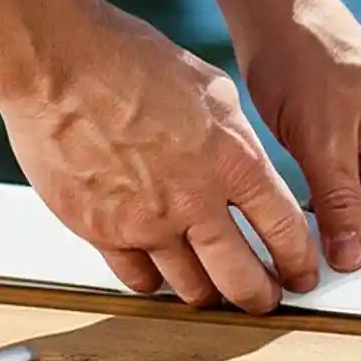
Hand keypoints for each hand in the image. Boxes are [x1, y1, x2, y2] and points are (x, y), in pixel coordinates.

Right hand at [0, 7, 318, 313]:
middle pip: (241, 279)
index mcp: (232, 160)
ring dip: (207, 292)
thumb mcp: (213, 90)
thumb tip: (249, 171)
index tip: (300, 274)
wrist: (59, 63)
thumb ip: (235, 141)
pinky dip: (153, 280)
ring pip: (190, 288)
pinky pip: (137, 279)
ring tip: (212, 286)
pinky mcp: (101, 231)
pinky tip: (159, 270)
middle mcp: (194, 200)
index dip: (299, 263)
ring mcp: (145, 221)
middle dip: (261, 296)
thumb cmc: (131, 62)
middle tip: (264, 299)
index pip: (285, 232)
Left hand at [238, 0, 360, 272]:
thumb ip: (340, 204)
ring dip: (351, 226)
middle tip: (345, 276)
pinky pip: (354, 186)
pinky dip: (335, 206)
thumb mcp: (322, 141)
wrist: (274, 9)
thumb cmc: (304, 59)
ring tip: (320, 254)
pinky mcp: (353, 135)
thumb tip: (353, 259)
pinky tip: (307, 224)